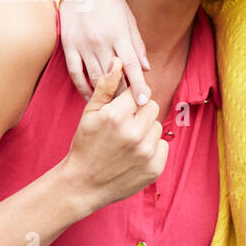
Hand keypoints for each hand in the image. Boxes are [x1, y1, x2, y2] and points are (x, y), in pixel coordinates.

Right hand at [61, 0, 150, 104]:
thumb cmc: (110, 1)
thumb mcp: (128, 19)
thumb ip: (136, 45)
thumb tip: (146, 68)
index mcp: (119, 34)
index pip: (132, 65)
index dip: (139, 85)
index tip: (144, 101)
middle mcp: (101, 41)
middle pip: (114, 76)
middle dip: (123, 95)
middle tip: (131, 110)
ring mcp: (83, 44)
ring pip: (94, 76)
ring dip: (104, 94)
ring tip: (114, 108)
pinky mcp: (68, 45)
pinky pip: (75, 72)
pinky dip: (83, 87)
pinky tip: (91, 97)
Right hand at [61, 59, 167, 211]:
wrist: (83, 183)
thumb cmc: (85, 145)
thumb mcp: (90, 113)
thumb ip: (106, 86)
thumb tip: (117, 61)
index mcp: (116, 116)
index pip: (138, 93)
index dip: (131, 99)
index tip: (124, 107)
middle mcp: (134, 133)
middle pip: (152, 107)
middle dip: (140, 113)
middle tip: (125, 125)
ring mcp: (146, 152)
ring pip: (157, 127)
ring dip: (146, 131)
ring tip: (127, 141)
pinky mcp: (155, 168)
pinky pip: (163, 146)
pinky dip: (152, 148)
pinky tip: (134, 154)